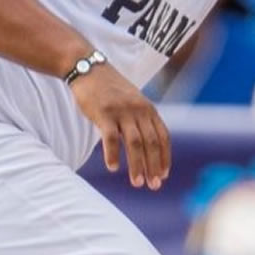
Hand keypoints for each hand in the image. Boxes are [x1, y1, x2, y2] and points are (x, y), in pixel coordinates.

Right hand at [70, 66, 170, 189]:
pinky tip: (113, 168)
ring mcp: (121, 111)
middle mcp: (139, 110)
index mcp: (149, 109)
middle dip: (154, 166)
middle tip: (153, 186)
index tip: (164, 175)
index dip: (165, 157)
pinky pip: (110, 138)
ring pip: (134, 143)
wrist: (89, 68)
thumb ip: (141, 120)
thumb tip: (148, 146)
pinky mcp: (103, 113)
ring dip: (137, 165)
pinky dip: (112, 154)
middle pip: (151, 143)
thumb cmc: (110, 90)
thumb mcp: (133, 102)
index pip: (163, 137)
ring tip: (137, 183)